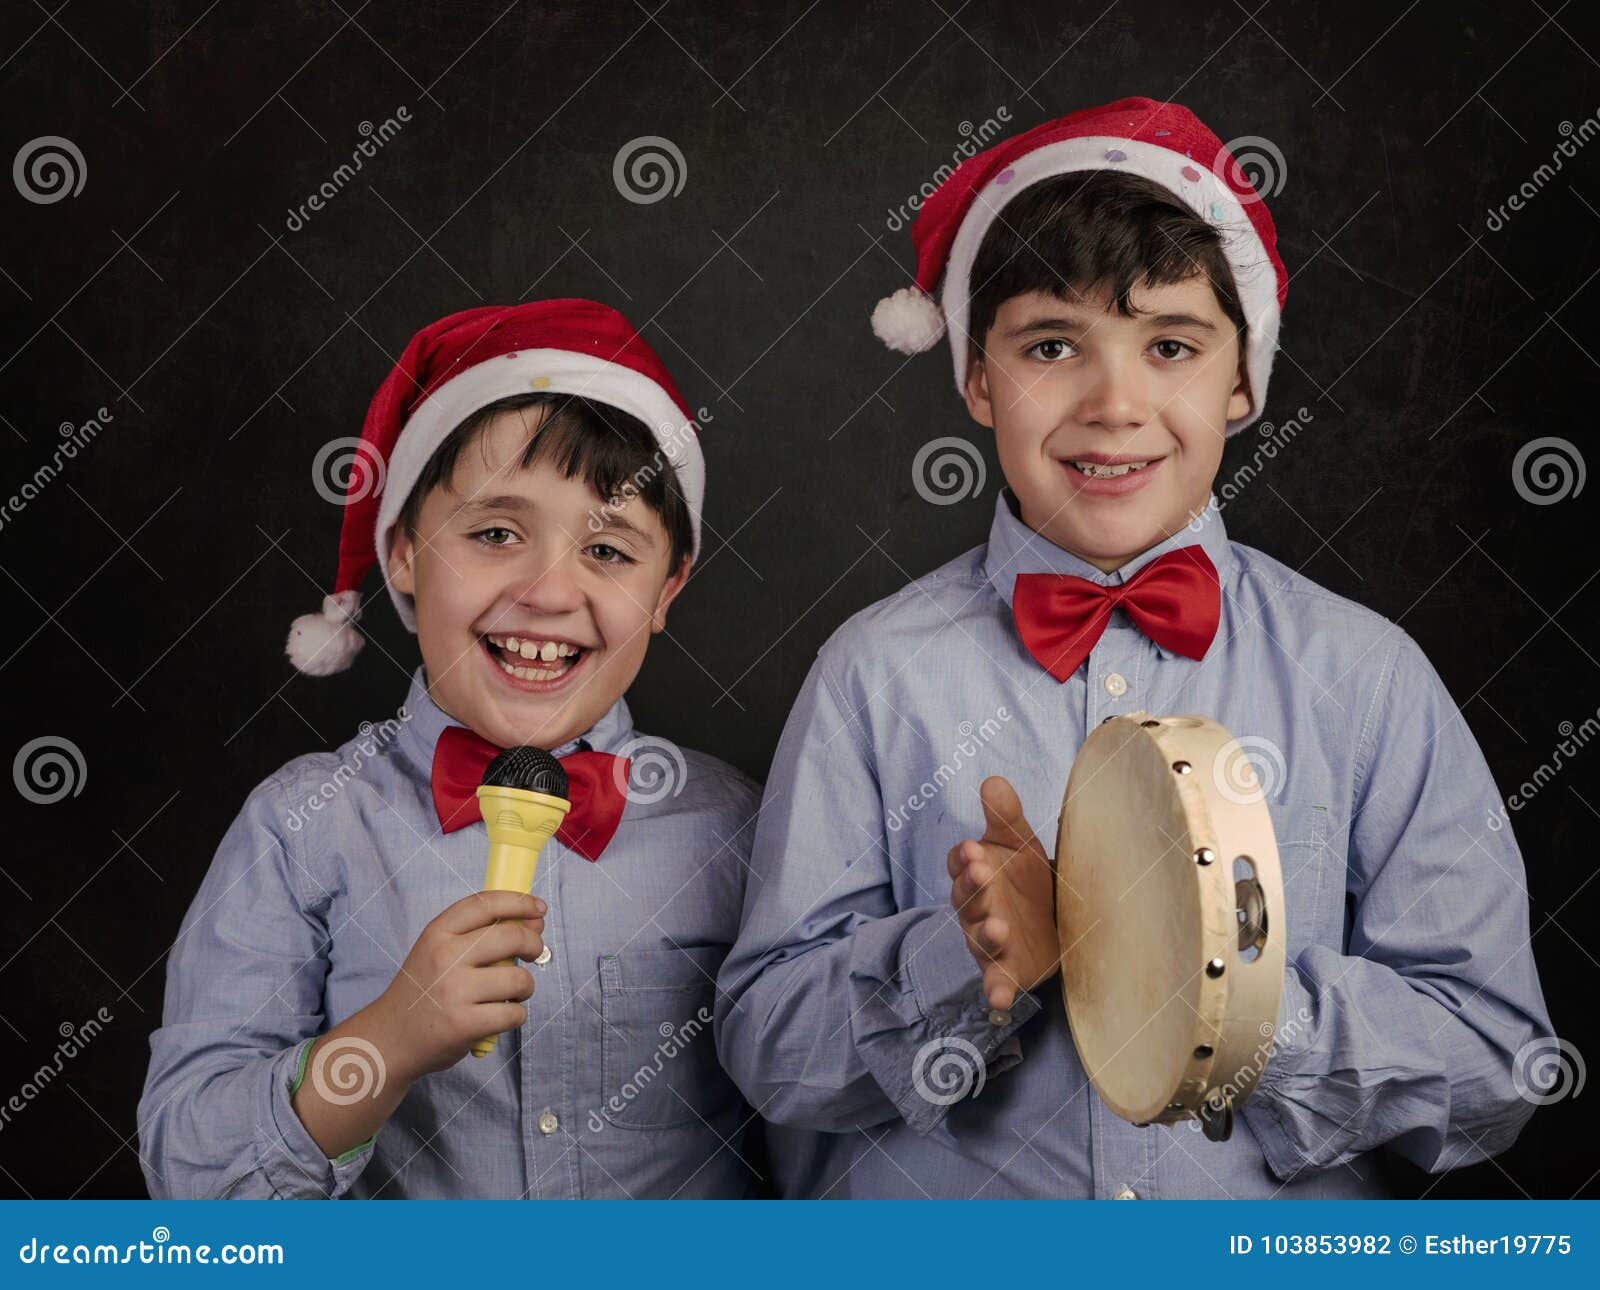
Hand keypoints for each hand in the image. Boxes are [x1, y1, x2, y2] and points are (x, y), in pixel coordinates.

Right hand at [370, 889, 546, 1077]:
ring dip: (525, 986)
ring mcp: (454, 991)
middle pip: (512, 936)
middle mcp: (444, 957)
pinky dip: (516, 1015)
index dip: (519, 901)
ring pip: (519, 978)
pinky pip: (514, 1013)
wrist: (389, 1039)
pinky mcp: (464, 1024)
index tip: (539, 908)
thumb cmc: (424, 992)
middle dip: (534, 944)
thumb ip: (480, 934)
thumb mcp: (437, 951)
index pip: (485, 903)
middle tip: (534, 953)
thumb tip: (535, 920)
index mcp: (437, 933)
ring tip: (512, 993)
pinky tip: (500, 1016)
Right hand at [947, 776, 1057, 1010]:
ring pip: (979, 938)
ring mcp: (989, 941)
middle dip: (972, 887)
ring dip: (985, 934)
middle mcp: (976, 907)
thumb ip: (1006, 816)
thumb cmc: (1028, 879)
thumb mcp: (1021, 844)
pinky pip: (996, 983)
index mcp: (977, 873)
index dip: (964, 858)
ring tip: (998, 927)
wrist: (1057, 921)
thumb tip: (992, 780)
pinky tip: (1000, 1000)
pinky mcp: (1007, 971)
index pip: (960, 863)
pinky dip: (996, 991)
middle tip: (983, 873)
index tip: (973, 848)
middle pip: (966, 898)